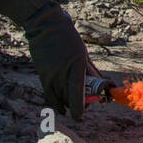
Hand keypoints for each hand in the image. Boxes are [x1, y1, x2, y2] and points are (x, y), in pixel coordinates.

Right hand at [25, 4, 89, 119]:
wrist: (45, 26)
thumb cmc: (68, 37)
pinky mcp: (42, 75)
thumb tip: (99, 83)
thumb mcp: (82, 52)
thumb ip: (89, 70)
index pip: (78, 91)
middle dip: (79, 104)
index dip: (80, 106)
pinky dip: (56, 103)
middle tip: (88, 105)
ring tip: (75, 103)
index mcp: (76, 64)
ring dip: (68, 103)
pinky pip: (49, 95)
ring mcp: (50, 75)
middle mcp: (62, 72)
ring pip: (60, 97)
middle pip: (69, 97)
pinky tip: (61, 109)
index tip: (80, 116)